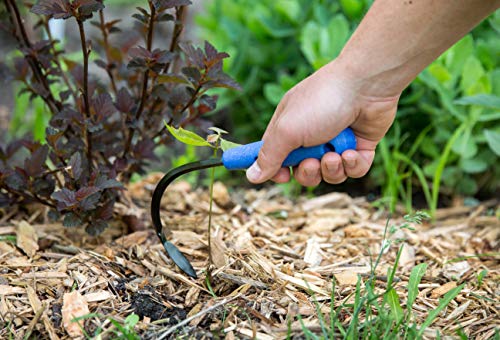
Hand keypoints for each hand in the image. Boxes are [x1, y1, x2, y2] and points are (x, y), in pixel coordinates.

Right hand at [245, 59, 399, 185]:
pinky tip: (352, 152)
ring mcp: (337, 141)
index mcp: (289, 128)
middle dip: (307, 173)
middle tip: (312, 162)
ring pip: (329, 174)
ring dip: (331, 169)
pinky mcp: (359, 146)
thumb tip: (251, 177)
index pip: (275, 156)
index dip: (277, 170)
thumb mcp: (287, 130)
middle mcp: (312, 136)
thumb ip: (269, 156)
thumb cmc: (322, 102)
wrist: (366, 85)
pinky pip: (353, 170)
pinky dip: (352, 165)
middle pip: (303, 172)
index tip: (281, 177)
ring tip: (335, 155)